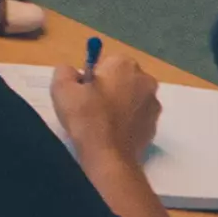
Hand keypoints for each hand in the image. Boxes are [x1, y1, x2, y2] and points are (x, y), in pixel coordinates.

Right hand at [47, 43, 163, 163]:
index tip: (84, 90)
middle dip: (109, 87)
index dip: (93, 75)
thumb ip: (65, 70)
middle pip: (122, 78)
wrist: (109, 155)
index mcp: (125, 65)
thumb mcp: (61, 87)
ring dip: (119, 103)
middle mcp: (145, 80)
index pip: (107, 61)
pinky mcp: (155, 126)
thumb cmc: (86, 116)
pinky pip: (137, 115)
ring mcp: (154, 105)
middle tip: (90, 104)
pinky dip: (126, 120)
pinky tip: (112, 131)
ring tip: (101, 120)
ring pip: (131, 97)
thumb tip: (74, 72)